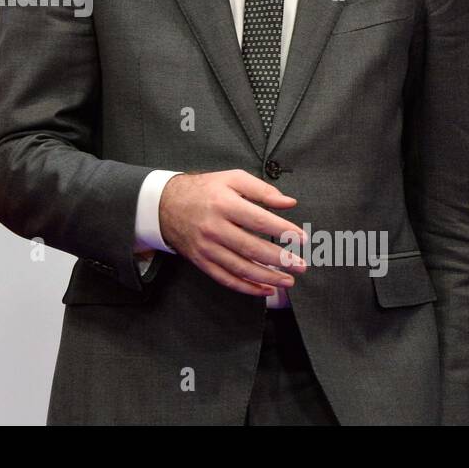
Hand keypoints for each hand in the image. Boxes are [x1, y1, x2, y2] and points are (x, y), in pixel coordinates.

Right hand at [159, 170, 306, 296]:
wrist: (165, 205)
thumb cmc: (204, 190)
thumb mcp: (231, 178)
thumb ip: (262, 189)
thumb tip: (289, 203)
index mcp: (224, 204)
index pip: (259, 220)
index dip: (283, 231)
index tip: (303, 238)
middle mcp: (214, 228)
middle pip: (252, 248)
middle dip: (281, 260)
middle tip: (301, 265)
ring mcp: (206, 247)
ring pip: (241, 268)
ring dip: (268, 277)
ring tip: (289, 280)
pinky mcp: (201, 261)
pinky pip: (226, 279)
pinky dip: (247, 287)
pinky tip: (265, 289)